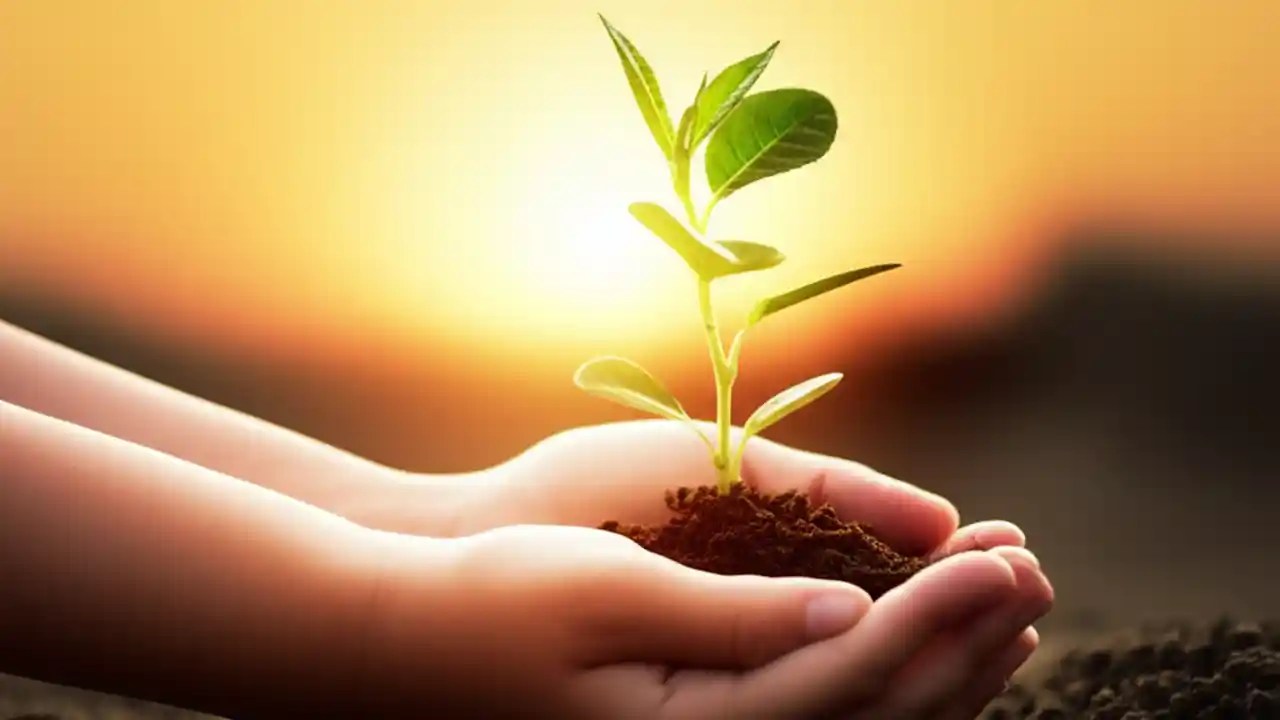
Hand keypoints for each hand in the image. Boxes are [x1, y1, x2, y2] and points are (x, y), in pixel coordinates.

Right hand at [357, 523, 1042, 719]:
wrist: (410, 647)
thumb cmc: (492, 598)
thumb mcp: (605, 589)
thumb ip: (732, 614)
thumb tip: (848, 613)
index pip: (851, 674)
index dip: (937, 615)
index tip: (1003, 556)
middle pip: (872, 712)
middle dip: (961, 642)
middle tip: (1034, 571)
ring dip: (940, 665)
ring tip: (1008, 612)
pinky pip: (816, 712)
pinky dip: (883, 676)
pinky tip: (915, 641)